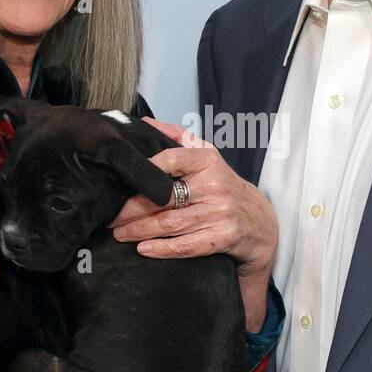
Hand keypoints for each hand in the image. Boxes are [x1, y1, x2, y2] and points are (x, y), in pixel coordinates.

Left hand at [107, 117, 277, 279]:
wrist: (261, 223)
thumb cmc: (225, 187)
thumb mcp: (208, 158)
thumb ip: (177, 138)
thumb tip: (144, 122)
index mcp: (208, 161)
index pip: (173, 158)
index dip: (146, 167)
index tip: (121, 177)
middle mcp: (215, 186)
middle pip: (164, 197)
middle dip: (132, 208)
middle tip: (110, 216)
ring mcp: (220, 213)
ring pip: (171, 223)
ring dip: (140, 230)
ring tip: (118, 233)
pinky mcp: (223, 238)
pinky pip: (188, 245)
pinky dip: (164, 249)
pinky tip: (143, 249)